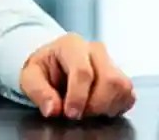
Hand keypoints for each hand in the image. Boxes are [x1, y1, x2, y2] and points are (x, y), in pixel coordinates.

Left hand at [21, 34, 135, 120]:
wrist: (53, 64)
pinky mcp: (121, 77)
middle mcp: (96, 50)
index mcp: (71, 45)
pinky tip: (98, 108)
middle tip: (78, 113)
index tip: (71, 114)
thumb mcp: (30, 77)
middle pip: (110, 80)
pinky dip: (115, 107)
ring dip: (106, 106)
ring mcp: (111, 62)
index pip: (83, 71)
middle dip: (95, 104)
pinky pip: (128, 95)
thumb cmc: (44, 68)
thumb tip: (53, 110)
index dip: (78, 97)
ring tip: (87, 109)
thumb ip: (39, 92)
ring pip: (122, 87)